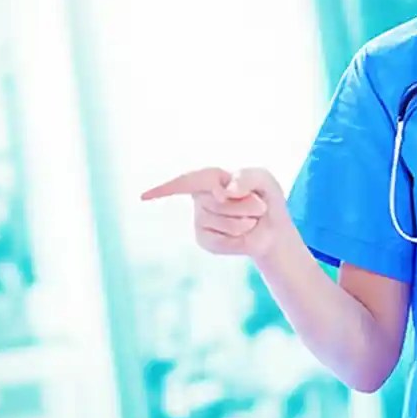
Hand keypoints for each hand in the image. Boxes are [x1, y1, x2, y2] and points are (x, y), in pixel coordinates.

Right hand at [141, 167, 293, 261]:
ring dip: (245, 221)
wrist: (272, 229)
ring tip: (251, 220)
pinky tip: (242, 234)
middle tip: (260, 206)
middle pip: (218, 201)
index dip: (164, 189)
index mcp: (209, 178)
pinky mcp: (204, 240)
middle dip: (245, 204)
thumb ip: (247, 177)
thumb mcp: (263, 179)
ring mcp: (199, 220)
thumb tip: (225, 192)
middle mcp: (199, 198)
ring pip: (222, 220)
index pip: (184, 182)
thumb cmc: (265, 198)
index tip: (144, 197)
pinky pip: (221, 239)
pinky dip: (238, 238)